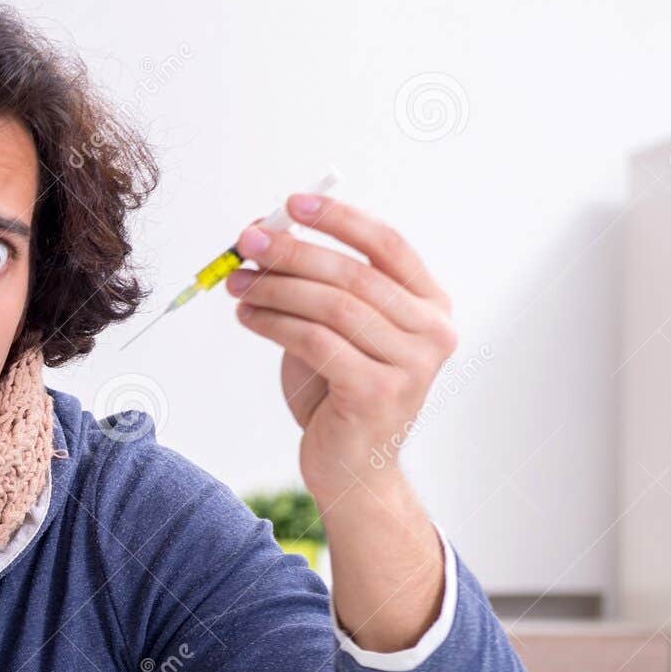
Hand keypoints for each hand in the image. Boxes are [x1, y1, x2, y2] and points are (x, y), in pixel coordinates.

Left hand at [225, 194, 456, 507]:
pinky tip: (248, 317)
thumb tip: (269, 232)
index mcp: (432, 305)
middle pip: (353, 274)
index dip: (339, 218)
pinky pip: (316, 342)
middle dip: (293, 252)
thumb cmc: (340, 394)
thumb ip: (317, 285)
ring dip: (276, 288)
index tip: (292, 201)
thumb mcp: (335, 330)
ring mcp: (412, 365)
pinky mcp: (377, 394)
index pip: (388, 244)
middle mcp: (433, 332)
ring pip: (332, 306)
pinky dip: (274, 323)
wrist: (352, 470)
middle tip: (247, 243)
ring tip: (237, 284)